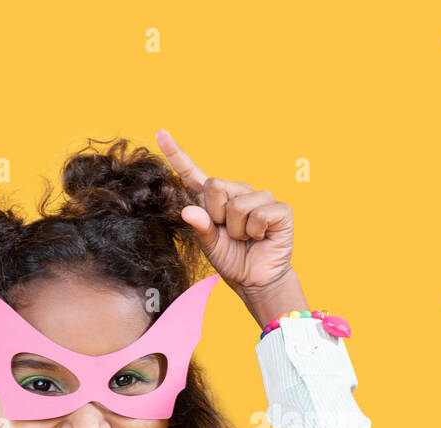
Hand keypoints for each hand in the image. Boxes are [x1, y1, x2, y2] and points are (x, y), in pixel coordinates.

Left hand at [155, 129, 304, 321]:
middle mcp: (239, 192)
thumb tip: (188, 210)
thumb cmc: (233, 261)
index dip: (177, 154)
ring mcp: (261, 198)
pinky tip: (262, 237)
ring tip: (247, 238)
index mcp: (216, 200)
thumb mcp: (209, 246)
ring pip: (237, 204)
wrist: (257, 281)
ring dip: (238, 230)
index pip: (194, 174)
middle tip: (230, 234)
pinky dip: (256, 232)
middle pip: (216, 186)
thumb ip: (199, 227)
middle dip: (218, 216)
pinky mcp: (280, 209)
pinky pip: (259, 214)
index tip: (160, 133)